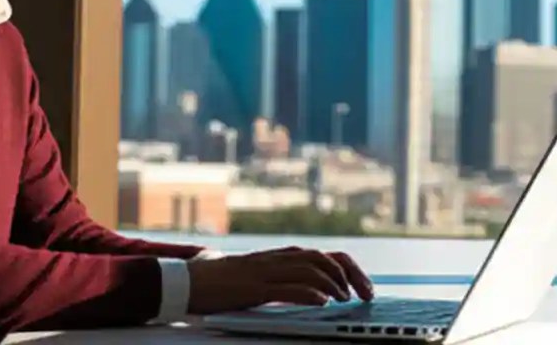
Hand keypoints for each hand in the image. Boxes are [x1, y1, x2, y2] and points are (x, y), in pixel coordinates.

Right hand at [186, 246, 374, 313]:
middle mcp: (279, 258)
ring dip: (333, 284)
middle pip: (326, 259)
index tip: (364, 287)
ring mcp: (267, 271)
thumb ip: (284, 277)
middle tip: (366, 295)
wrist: (191, 281)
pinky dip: (309, 293)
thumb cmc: (224, 281)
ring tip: (345, 299)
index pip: (327, 255)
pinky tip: (322, 301)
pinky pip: (288, 287)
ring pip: (311, 270)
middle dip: (351, 276)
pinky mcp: (255, 287)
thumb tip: (314, 289)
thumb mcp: (261, 275)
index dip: (350, 269)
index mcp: (283, 255)